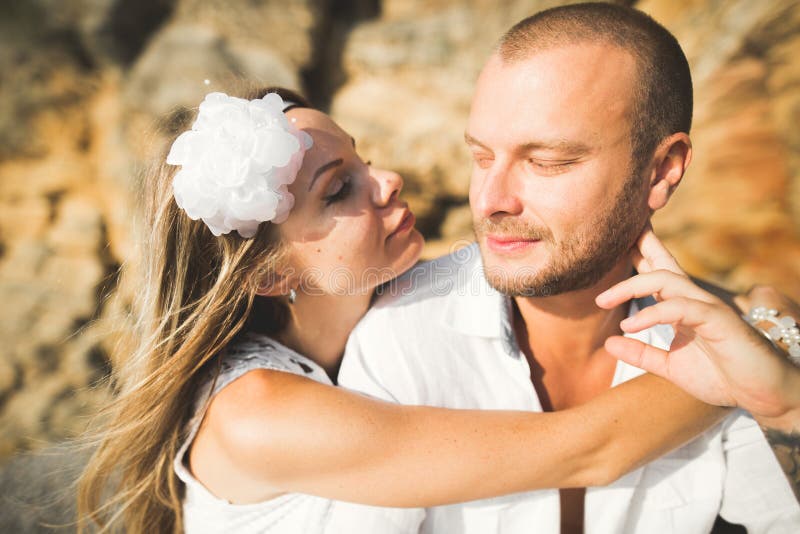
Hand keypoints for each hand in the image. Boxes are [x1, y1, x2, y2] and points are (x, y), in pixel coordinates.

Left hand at [596, 226, 799, 419]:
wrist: (763, 394)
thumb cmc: (722, 375)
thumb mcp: (670, 367)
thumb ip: (641, 354)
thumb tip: (608, 343)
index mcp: (682, 306)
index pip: (657, 271)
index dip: (638, 252)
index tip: (613, 240)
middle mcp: (693, 299)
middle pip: (661, 264)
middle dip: (635, 249)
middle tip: (602, 252)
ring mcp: (707, 307)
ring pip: (666, 280)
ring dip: (632, 286)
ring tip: (603, 300)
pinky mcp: (719, 320)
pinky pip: (681, 308)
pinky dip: (653, 314)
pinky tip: (631, 326)